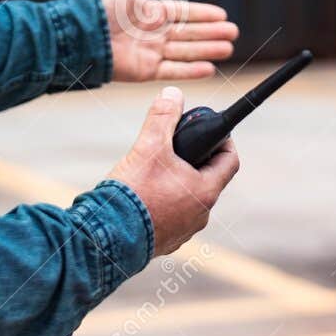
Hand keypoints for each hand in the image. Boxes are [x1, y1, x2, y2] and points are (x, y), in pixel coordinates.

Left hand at [97, 0, 238, 81]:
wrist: (81, 36)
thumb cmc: (98, 8)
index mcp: (152, 13)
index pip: (185, 13)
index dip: (204, 14)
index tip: (223, 14)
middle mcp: (155, 33)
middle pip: (190, 33)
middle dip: (212, 33)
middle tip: (233, 32)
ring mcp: (152, 53)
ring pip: (186, 51)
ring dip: (208, 50)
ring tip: (228, 49)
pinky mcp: (146, 71)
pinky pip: (173, 70)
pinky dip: (191, 71)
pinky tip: (210, 68)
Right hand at [108, 86, 239, 255]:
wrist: (106, 238)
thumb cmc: (132, 194)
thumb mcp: (149, 147)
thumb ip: (162, 117)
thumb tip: (173, 94)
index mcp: (205, 191)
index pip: (229, 160)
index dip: (224, 141)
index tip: (212, 131)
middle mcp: (200, 214)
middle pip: (208, 178)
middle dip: (196, 160)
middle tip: (177, 146)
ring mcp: (183, 231)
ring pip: (189, 198)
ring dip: (178, 182)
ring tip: (156, 170)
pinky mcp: (165, 241)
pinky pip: (172, 216)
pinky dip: (164, 202)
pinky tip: (144, 195)